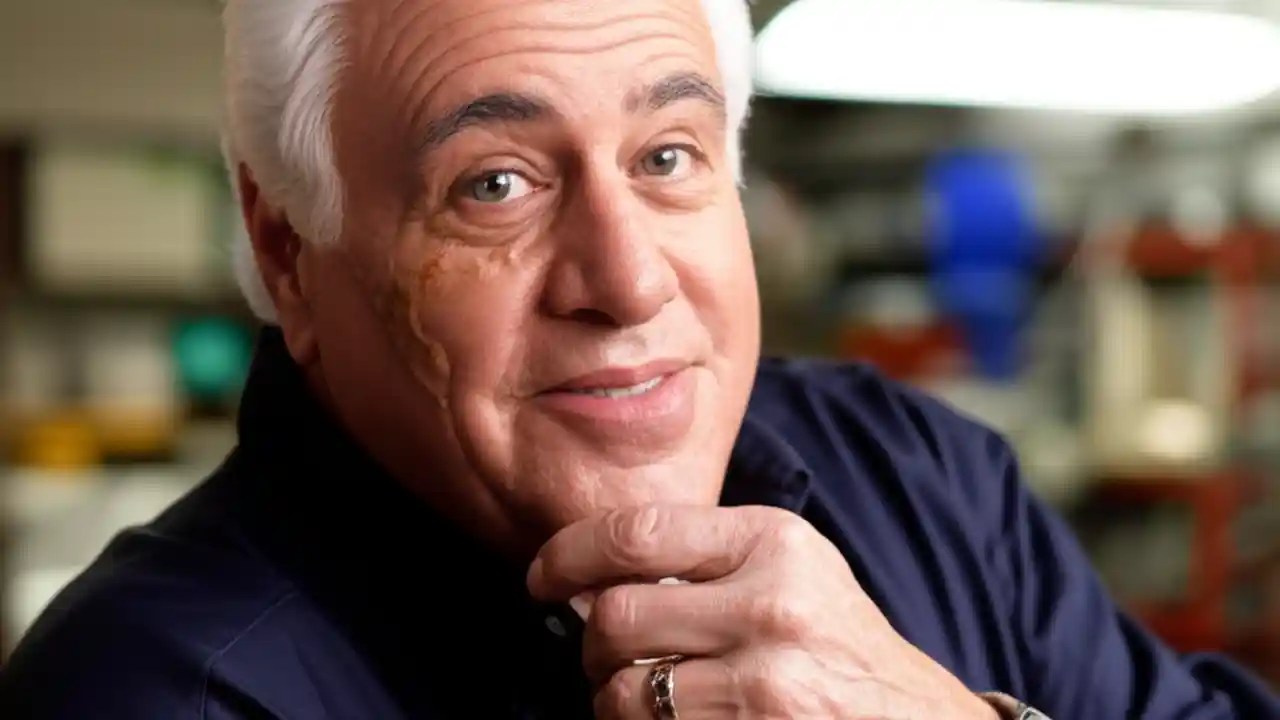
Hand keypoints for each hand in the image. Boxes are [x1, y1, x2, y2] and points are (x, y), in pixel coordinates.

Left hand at [527, 504, 999, 718]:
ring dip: (617, 700)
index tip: (541, 578)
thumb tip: (586, 572)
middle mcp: (773, 605)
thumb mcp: (788, 570)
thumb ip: (703, 557)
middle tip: (605, 654)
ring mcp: (768, 683)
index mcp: (773, 541)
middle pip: (615, 618)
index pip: (634, 532)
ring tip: (648, 695)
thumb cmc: (838, 643)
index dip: (567, 554)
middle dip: (592, 644)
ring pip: (625, 692)